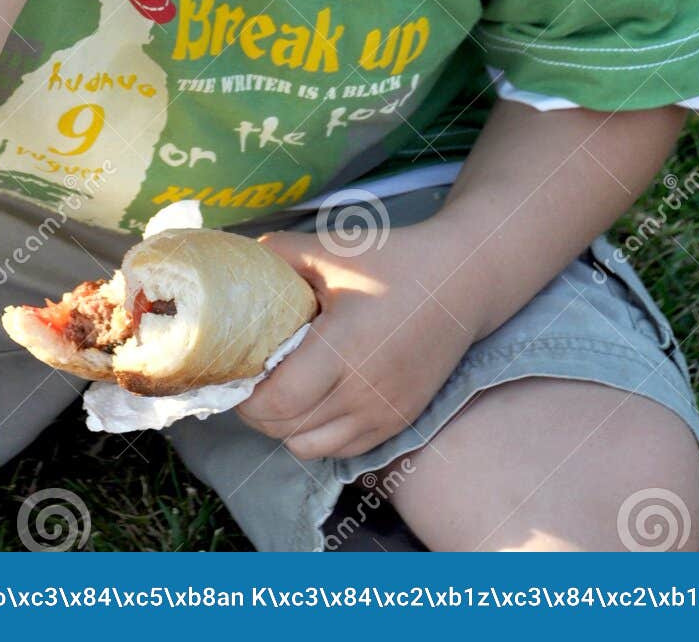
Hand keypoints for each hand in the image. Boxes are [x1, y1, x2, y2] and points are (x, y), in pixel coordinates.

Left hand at [235, 215, 486, 460]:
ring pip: (310, 448)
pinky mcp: (399, 422)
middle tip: (249, 376)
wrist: (462, 281)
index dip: (246, 394)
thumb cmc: (395, 260)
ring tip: (280, 388)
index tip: (236, 367)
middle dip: (257, 410)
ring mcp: (385, 414)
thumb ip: (278, 255)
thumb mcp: (332, 249)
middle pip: (287, 430)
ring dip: (285, 426)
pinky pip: (341, 449)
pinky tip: (313, 399)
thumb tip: (236, 264)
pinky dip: (316, 433)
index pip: (277, 403)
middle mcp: (365, 393)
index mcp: (344, 350)